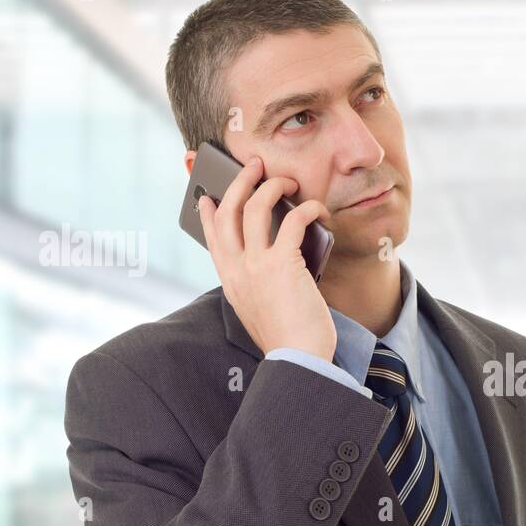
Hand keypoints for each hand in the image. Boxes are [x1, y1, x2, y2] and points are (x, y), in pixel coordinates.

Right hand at [197, 155, 335, 360]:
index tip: (209, 197)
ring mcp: (256, 265)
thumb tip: (279, 259)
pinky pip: (292, 221)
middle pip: (228, 211)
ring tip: (287, 181)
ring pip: (254, 207)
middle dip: (240, 181)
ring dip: (272, 186)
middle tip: (255, 166)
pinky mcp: (282, 264)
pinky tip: (317, 210)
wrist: (298, 359)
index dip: (209, 213)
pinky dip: (306, 209)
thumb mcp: (259, 309)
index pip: (212, 237)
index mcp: (229, 281)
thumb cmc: (288, 339)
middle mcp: (236, 269)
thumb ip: (258, 285)